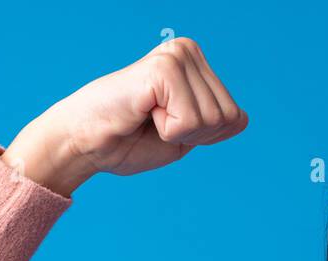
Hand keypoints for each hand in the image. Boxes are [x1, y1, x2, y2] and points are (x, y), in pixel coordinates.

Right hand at [2, 37, 248, 195]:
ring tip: (148, 117)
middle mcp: (188, 51)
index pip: (236, 118)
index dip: (204, 138)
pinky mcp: (163, 68)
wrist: (86, 142)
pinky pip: (190, 121)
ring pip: (212, 120)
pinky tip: (144, 113)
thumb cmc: (129, 140)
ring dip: (179, 132)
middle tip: (156, 124)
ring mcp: (177, 56)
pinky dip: (169, 131)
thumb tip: (241, 118)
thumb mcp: (186, 135)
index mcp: (196, 63)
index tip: (168, 127)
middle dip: (195, 135)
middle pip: (227, 118)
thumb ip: (215, 123)